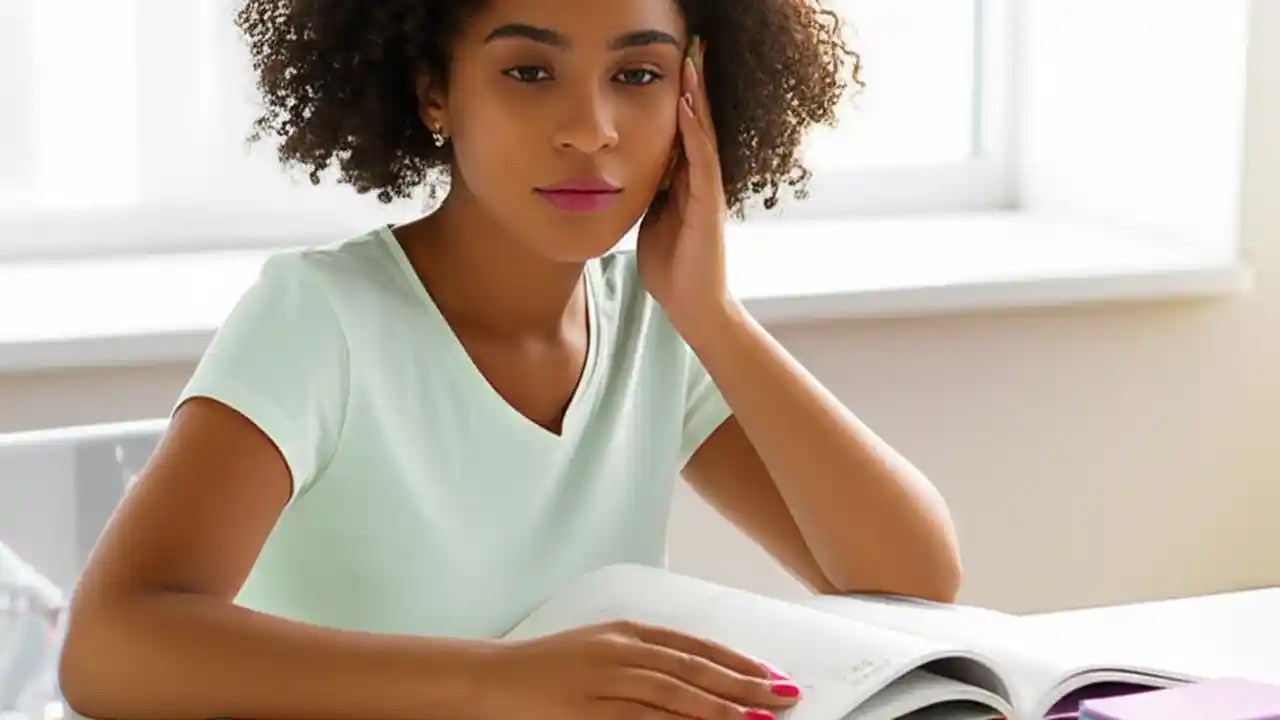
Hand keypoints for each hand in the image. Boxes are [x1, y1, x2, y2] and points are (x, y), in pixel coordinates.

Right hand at [477, 620, 801, 719]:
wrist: (488, 680)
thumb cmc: (543, 670)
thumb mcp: (597, 651)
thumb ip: (641, 659)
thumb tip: (693, 676)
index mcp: (624, 632)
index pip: (693, 646)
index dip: (736, 660)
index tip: (771, 674)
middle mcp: (619, 651)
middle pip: (693, 668)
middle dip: (742, 683)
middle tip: (783, 696)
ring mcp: (603, 681)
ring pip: (673, 694)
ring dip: (719, 708)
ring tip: (757, 719)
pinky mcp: (587, 712)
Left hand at [637, 36, 730, 336]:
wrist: (690, 306)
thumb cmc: (669, 268)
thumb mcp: (647, 220)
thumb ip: (643, 195)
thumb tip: (619, 174)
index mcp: (684, 181)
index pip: (681, 129)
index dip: (678, 96)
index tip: (672, 62)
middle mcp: (700, 179)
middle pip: (696, 121)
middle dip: (694, 84)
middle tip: (691, 44)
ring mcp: (707, 190)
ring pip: (702, 132)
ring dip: (696, 96)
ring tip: (691, 61)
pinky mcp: (709, 205)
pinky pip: (702, 160)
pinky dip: (694, 131)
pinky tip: (686, 106)